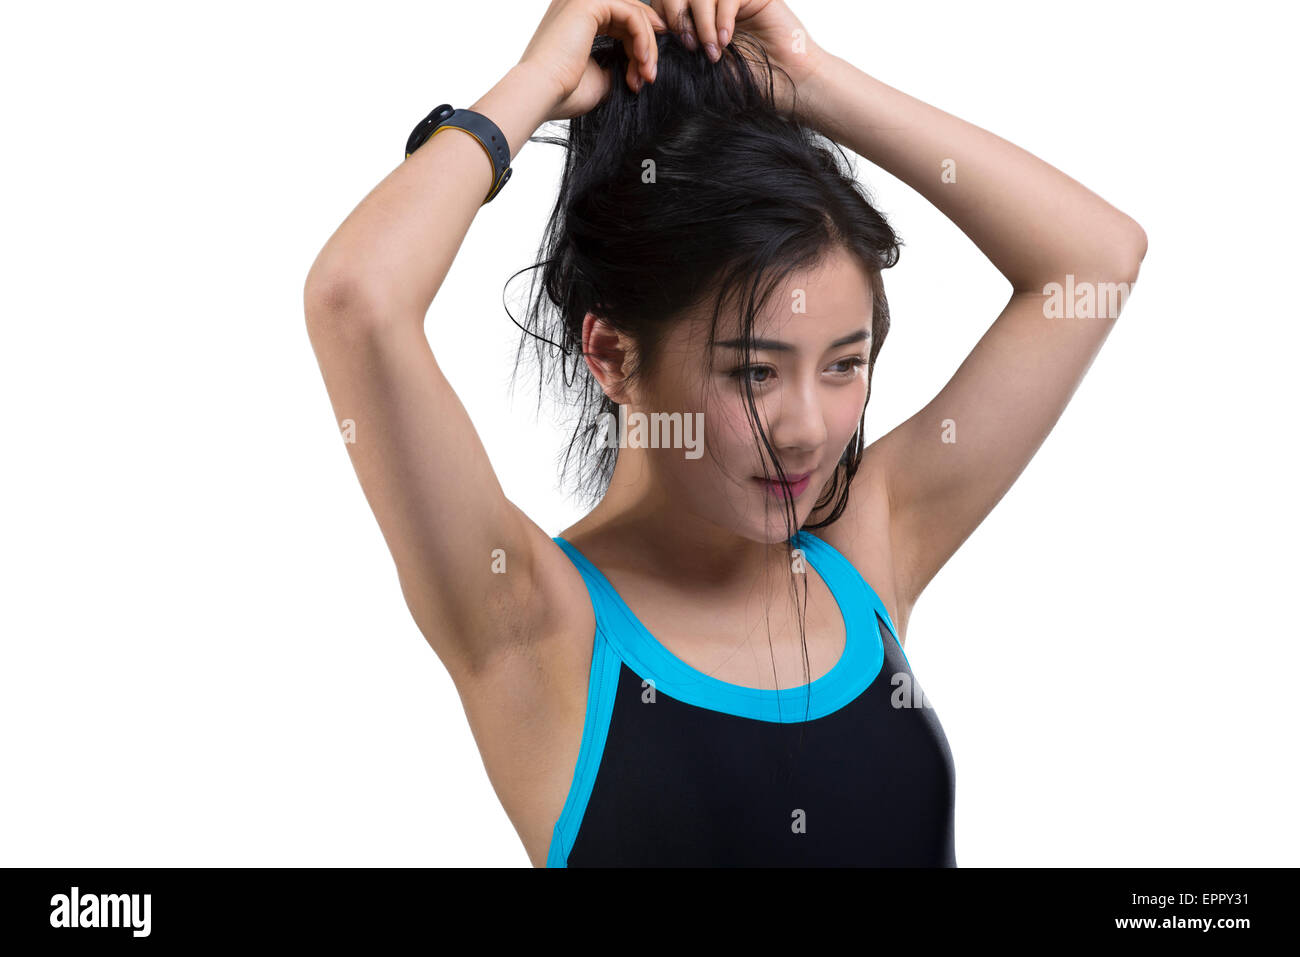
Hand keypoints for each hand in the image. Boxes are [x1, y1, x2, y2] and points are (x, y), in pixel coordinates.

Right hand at [518, 0, 670, 120]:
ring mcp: (582, 1)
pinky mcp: (588, 3)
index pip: (619, 20)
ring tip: (647, 73)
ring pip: (633, 14)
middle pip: (629, 15)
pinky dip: (643, 38)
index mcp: (576, 19)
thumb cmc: (563, 92)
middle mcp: (577, 4)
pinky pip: (631, 14)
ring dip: (647, 45)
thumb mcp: (599, 76)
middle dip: (647, 46)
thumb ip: (616, 64)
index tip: (648, 71)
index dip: (640, 44)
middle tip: (650, 75)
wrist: (541, 94)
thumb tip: (635, 66)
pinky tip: (642, 60)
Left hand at [644, 0, 827, 118]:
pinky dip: (721, 17)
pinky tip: (726, 41)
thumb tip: (648, 46)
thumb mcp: (701, 69)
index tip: (671, 51)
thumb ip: (677, 52)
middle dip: (677, 17)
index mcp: (694, 19)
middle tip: (689, 46)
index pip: (664, 4)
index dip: (661, 22)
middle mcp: (710, 4)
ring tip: (712, 51)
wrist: (788, 85)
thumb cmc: (747, 82)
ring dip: (701, 21)